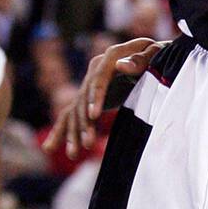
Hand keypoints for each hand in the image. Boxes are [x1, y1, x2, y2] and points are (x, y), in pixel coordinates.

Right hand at [43, 37, 165, 158]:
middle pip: (84, 97)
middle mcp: (96, 68)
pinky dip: (61, 131)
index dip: (95, 97)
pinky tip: (49, 148)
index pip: (100, 78)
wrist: (154, 57)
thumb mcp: (156, 54)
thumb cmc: (158, 56)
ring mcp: (90, 83)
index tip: (94, 116)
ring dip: (73, 132)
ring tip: (73, 154)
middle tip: (89, 144)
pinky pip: (71, 114)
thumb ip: (141, 59)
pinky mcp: (90, 97)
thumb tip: (121, 65)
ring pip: (76, 109)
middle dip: (84, 122)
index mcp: (111, 56)